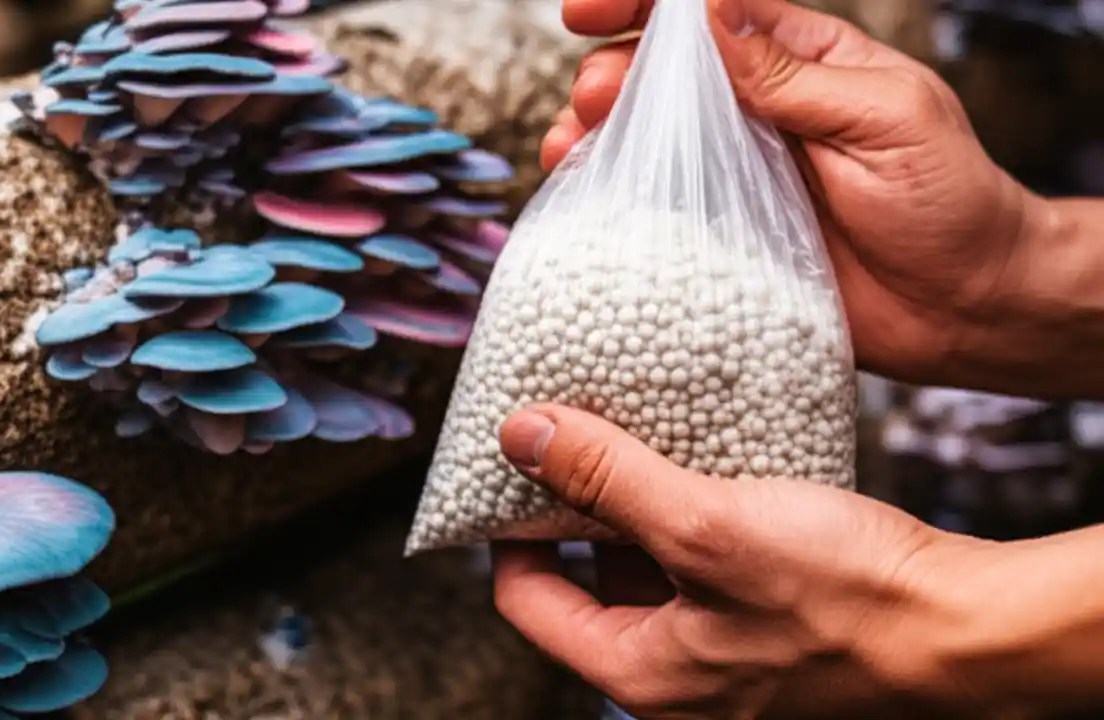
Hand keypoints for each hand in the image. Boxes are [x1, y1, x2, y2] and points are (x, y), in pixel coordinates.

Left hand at [492, 405, 999, 718]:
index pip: (531, 602)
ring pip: (653, 572)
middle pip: (591, 585)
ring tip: (640, 440)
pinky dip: (695, 517)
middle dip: (580, 511)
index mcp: (642, 675)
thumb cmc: (848, 601)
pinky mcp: (772, 625)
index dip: (509, 533)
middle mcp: (678, 677)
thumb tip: (520, 436)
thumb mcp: (705, 526)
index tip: (514, 472)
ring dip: (641, 508)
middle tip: (576, 443)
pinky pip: (708, 568)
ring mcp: (728, 654)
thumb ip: (607, 480)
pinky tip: (708, 463)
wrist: (969, 633)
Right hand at [546, 0, 1048, 392]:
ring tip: (569, 148)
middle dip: (610, 75)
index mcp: (802, 63)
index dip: (642, 4)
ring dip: (595, 136)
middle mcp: (759, 114)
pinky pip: (656, 211)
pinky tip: (584, 199)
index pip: (711, 13)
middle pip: (661, 76)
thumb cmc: (949, 202)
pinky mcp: (724, 239)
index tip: (587, 12)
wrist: (962, 308)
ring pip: (645, 142)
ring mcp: (736, 177)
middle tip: (594, 100)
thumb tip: (715, 11)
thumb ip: (796, 74)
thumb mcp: (887, 118)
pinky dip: (611, 201)